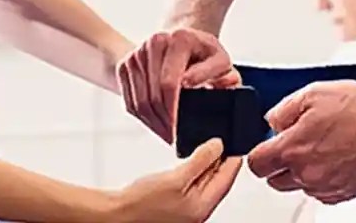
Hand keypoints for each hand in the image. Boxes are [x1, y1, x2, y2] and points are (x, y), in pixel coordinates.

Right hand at [111, 138, 241, 222]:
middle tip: (225, 139)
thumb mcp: (176, 178)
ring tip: (209, 147)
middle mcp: (198, 212)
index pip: (227, 178)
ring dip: (208, 166)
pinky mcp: (175, 208)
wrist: (117, 217)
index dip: (233, 157)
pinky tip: (190, 164)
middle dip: (222, 160)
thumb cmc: (141, 204)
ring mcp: (187, 212)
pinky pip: (193, 188)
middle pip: (218, 181)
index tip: (238, 140)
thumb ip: (200, 161)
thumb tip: (218, 146)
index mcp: (203, 207)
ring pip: (205, 184)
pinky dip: (195, 173)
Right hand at [117, 28, 240, 141]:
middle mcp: (155, 41)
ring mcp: (137, 52)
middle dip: (162, 122)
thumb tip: (188, 83)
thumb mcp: (222, 62)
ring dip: (151, 123)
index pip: (169, 83)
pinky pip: (129, 99)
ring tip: (166, 135)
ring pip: (138, 100)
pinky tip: (155, 125)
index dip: (173, 112)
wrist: (186, 39)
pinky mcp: (126, 64)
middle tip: (173, 139)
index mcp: (180, 39)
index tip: (179, 131)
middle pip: (151, 95)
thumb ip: (215, 73)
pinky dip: (141, 117)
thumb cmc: (207, 55)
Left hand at [246, 81, 355, 204]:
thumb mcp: (312, 94)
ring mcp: (326, 186)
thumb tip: (272, 122)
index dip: (259, 153)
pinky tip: (333, 158)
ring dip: (301, 171)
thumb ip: (283, 110)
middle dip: (278, 164)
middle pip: (274, 180)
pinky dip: (321, 179)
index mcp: (294, 148)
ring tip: (319, 147)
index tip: (266, 147)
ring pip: (298, 186)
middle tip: (294, 145)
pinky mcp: (343, 192)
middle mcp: (307, 173)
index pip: (257, 164)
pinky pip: (321, 192)